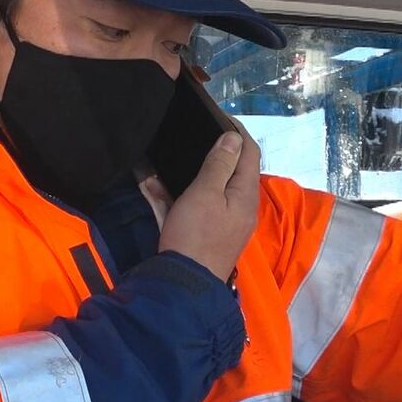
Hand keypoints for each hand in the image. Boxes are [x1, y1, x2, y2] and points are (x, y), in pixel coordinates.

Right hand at [155, 130, 259, 281]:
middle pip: (230, 171)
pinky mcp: (204, 235)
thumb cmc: (195, 235)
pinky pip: (192, 208)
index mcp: (245, 194)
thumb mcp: (206, 193)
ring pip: (207, 189)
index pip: (250, 153)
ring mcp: (223, 223)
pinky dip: (175, 196)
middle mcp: (240, 208)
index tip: (217, 115)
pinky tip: (152, 186)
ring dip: (188, 174)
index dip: (237, 132)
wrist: (182, 286)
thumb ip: (220, 164)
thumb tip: (234, 137)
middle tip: (190, 135)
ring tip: (166, 159)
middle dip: (211, 152)